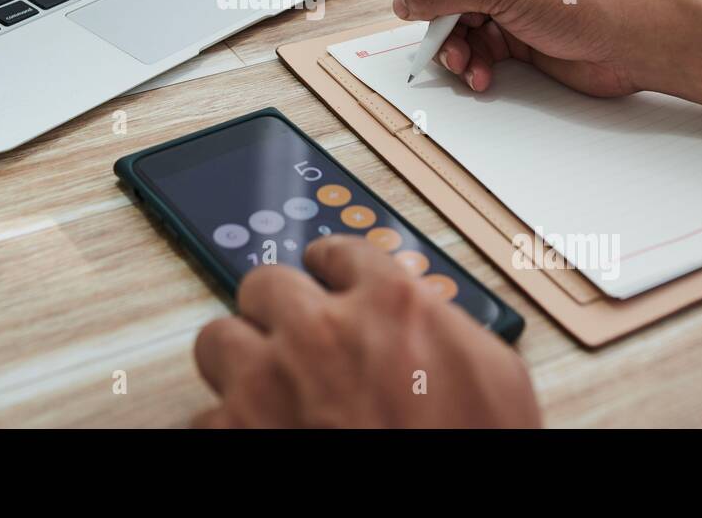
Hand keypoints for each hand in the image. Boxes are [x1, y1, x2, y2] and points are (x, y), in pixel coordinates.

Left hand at [191, 236, 539, 427]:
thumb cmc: (472, 450)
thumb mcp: (495, 376)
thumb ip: (447, 324)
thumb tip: (426, 311)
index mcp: (390, 305)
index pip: (338, 251)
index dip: (332, 269)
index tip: (327, 275)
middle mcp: (321, 331)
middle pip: (265, 284)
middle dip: (279, 309)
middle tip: (294, 332)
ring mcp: (267, 382)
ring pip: (219, 338)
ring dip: (241, 359)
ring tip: (265, 383)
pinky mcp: (231, 434)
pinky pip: (206, 415)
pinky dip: (229, 427)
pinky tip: (260, 434)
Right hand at [392, 0, 663, 96]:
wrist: (633, 41)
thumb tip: (404, 0)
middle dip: (441, 10)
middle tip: (456, 26)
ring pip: (451, 16)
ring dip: (452, 43)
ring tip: (465, 60)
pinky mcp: (515, 30)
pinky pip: (472, 44)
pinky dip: (472, 60)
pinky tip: (482, 72)